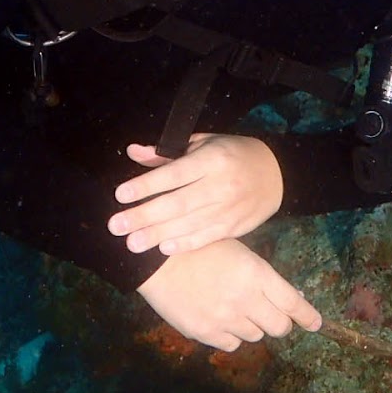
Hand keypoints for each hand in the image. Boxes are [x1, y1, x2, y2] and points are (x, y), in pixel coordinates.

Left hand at [109, 133, 283, 254]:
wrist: (276, 173)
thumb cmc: (230, 154)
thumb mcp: (202, 143)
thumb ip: (166, 152)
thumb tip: (133, 151)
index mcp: (210, 159)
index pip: (173, 174)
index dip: (146, 185)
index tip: (120, 195)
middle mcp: (219, 184)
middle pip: (177, 203)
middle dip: (144, 216)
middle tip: (115, 226)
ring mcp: (228, 208)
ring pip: (189, 224)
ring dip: (157, 235)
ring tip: (131, 244)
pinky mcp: (235, 226)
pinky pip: (207, 237)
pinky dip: (185, 244)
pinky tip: (164, 249)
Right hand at [136, 239, 321, 350]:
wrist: (155, 260)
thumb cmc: (199, 247)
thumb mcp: (237, 252)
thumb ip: (261, 277)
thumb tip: (289, 301)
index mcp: (256, 274)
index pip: (292, 303)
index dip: (307, 316)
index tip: (316, 323)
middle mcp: (245, 300)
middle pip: (278, 327)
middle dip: (279, 322)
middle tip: (271, 315)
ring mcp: (225, 319)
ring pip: (255, 336)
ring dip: (251, 325)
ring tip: (235, 309)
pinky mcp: (205, 332)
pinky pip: (231, 344)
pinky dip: (230, 335)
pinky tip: (219, 319)